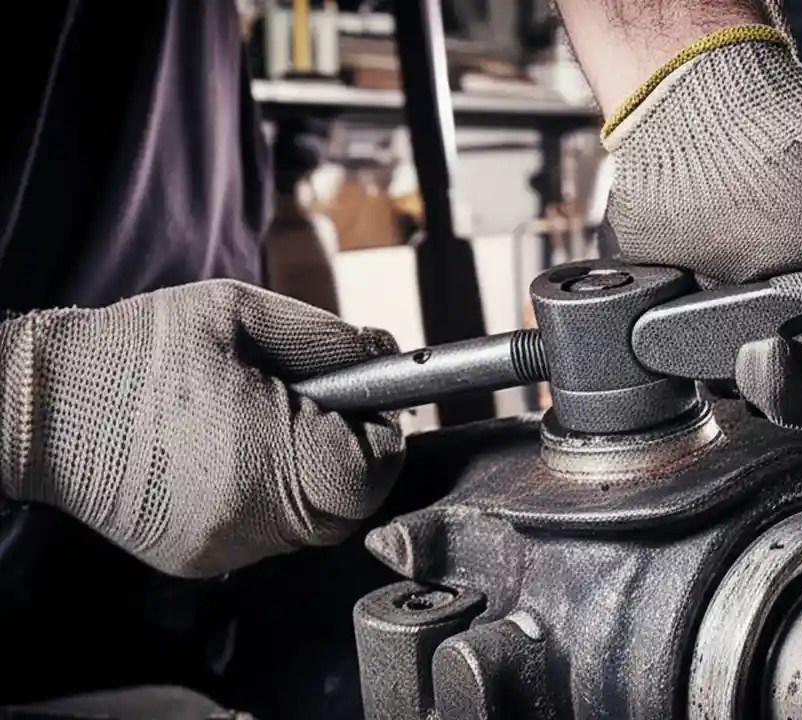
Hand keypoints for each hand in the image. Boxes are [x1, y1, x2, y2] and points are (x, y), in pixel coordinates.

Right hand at [0, 280, 403, 577]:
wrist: (43, 406)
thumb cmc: (138, 353)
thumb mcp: (240, 314)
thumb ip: (327, 340)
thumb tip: (387, 357)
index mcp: (266, 456)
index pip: (373, 472)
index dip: (378, 435)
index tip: (361, 407)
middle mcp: (249, 519)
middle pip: (351, 506)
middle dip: (350, 458)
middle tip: (316, 414)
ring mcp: (224, 548)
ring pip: (313, 525)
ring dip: (313, 480)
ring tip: (266, 429)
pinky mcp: (200, 560)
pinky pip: (268, 535)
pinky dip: (271, 498)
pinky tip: (235, 456)